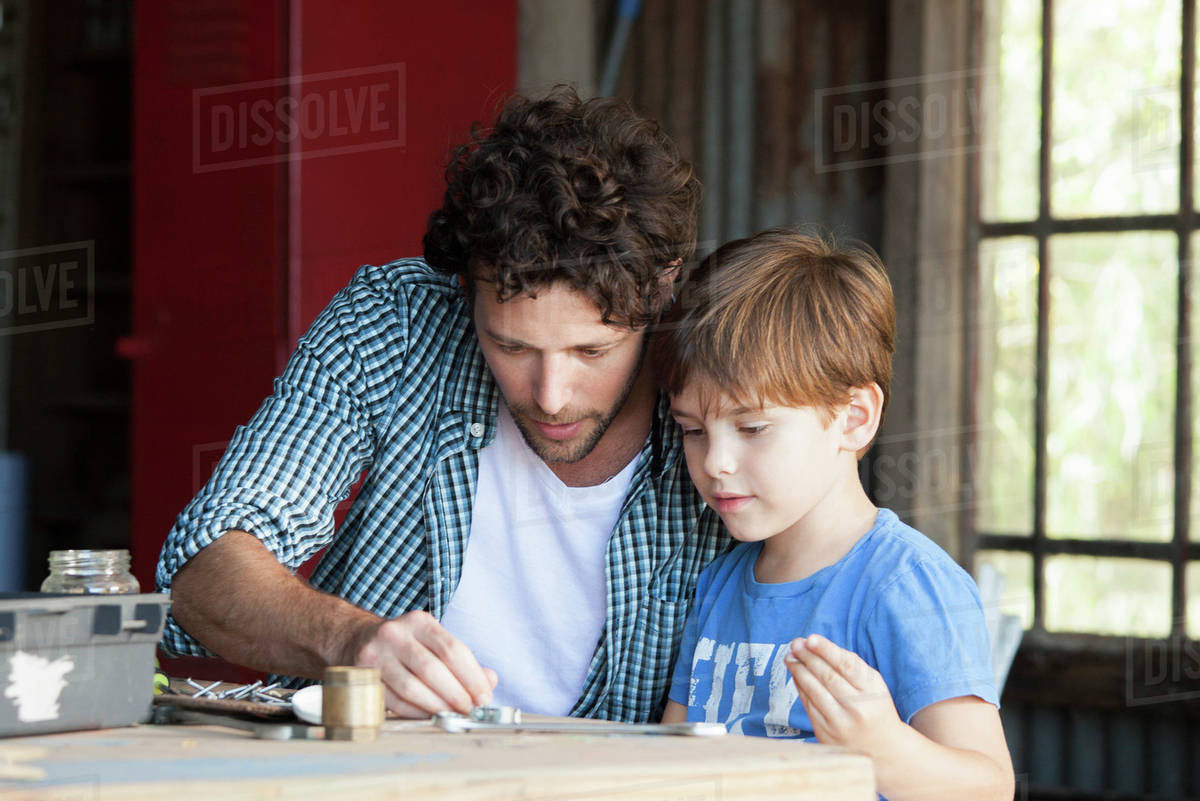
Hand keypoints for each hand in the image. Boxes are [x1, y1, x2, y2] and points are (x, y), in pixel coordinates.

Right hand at [351, 610, 498, 717]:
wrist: (356, 639)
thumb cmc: (405, 643)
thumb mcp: (433, 640)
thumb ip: (463, 659)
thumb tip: (490, 681)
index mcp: (419, 622)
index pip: (452, 649)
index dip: (472, 676)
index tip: (484, 696)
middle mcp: (395, 635)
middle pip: (432, 669)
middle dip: (457, 694)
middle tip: (471, 710)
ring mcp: (375, 656)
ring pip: (412, 688)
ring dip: (438, 706)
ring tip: (454, 715)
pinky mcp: (363, 678)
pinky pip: (395, 701)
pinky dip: (417, 712)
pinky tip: (431, 715)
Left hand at [785, 633, 903, 756]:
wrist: (883, 749)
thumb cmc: (874, 708)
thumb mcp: (874, 685)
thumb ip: (851, 665)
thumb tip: (819, 646)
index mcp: (872, 692)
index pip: (847, 666)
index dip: (827, 650)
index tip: (811, 638)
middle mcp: (857, 708)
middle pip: (827, 677)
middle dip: (808, 657)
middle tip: (795, 643)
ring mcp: (840, 723)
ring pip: (814, 690)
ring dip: (799, 670)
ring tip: (790, 657)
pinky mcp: (826, 733)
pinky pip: (808, 705)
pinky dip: (800, 687)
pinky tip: (795, 675)